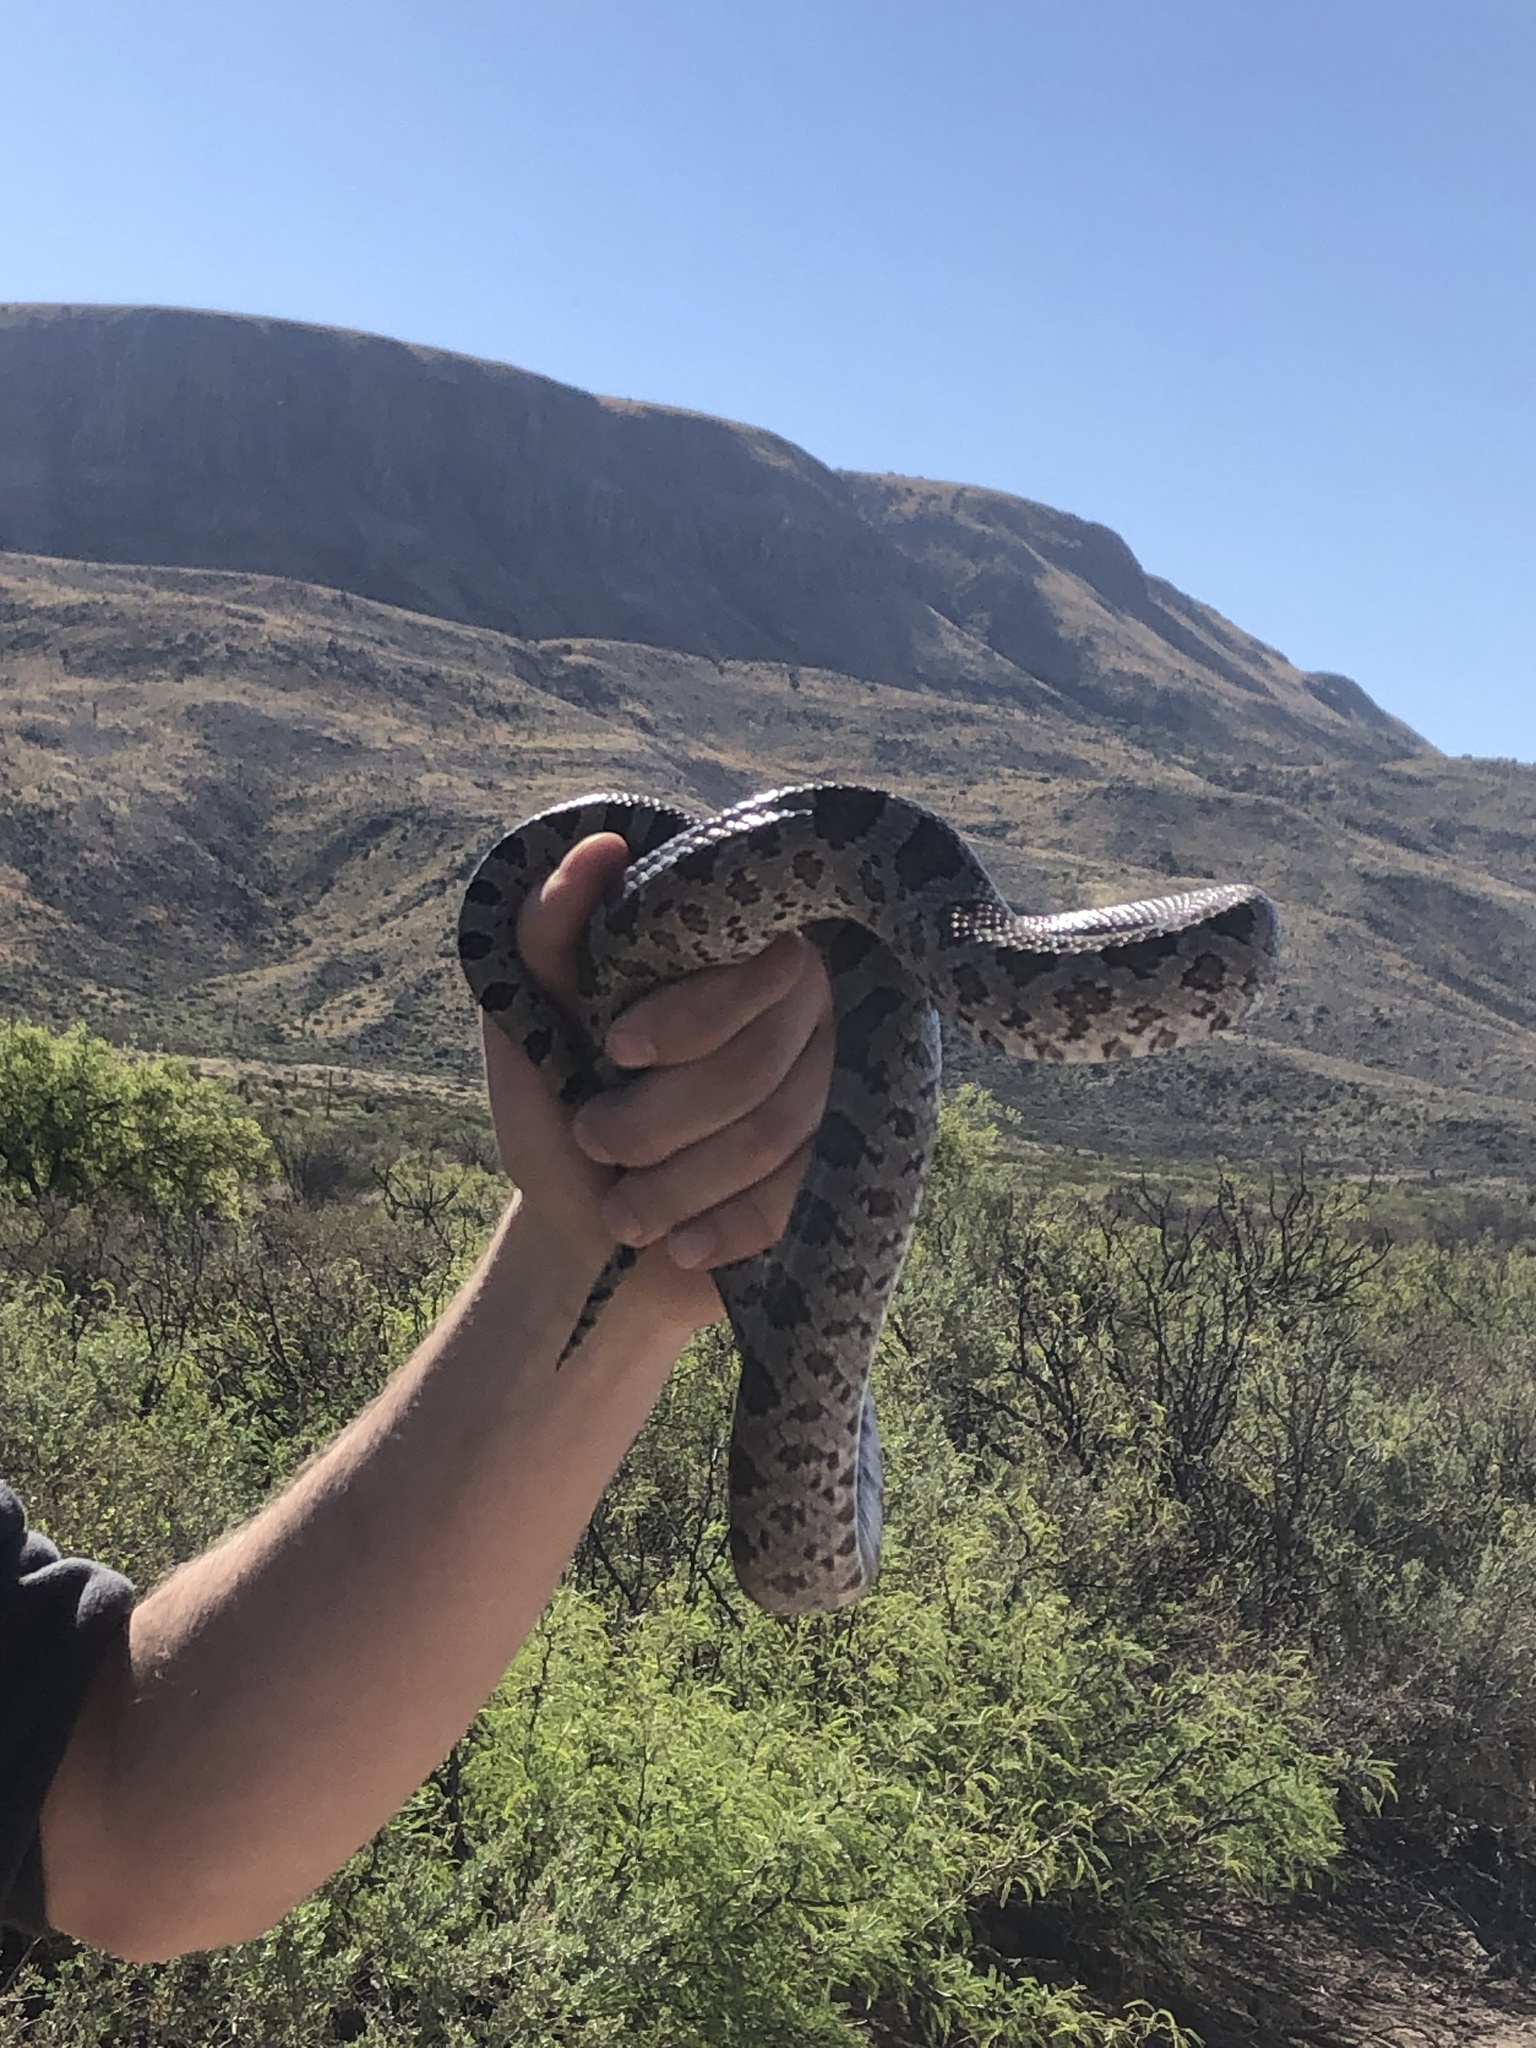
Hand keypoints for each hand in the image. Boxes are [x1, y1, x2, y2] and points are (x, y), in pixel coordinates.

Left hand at [481, 832, 834, 1335]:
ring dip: (678, 1183)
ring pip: (772, 1134)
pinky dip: (725, 1227)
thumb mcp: (530, 1021)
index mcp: (735, 956)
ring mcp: (832, 1096)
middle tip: (592, 1140)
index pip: (755, 968)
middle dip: (657, 1118)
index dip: (688, 1015)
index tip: (614, 1048)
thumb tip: (600, 846)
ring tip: (620, 1210)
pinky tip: (680, 1244)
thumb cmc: (560, 1110)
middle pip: (756, 1062)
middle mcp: (803, 1013)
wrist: (585, 1238)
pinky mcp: (838, 1176)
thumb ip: (550, 934)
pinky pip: (798, 1197)